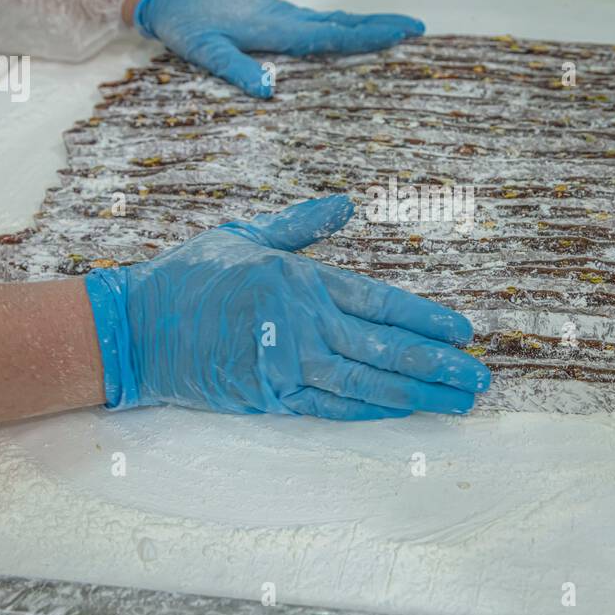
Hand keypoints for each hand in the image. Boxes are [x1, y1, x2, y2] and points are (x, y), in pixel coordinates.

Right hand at [84, 195, 490, 418]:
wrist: (133, 327)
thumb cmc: (189, 275)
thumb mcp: (246, 234)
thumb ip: (302, 225)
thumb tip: (346, 203)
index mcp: (301, 279)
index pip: (381, 302)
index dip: (427, 319)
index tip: (464, 331)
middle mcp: (303, 322)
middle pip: (386, 348)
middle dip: (440, 364)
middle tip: (481, 377)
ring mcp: (287, 363)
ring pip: (369, 383)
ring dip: (420, 393)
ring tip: (460, 401)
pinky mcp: (269, 395)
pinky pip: (332, 406)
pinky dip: (372, 410)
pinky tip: (405, 411)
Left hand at [133, 0, 424, 96]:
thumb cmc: (189, 28)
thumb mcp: (207, 54)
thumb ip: (238, 69)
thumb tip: (269, 91)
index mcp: (276, 29)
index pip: (330, 34)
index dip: (367, 36)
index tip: (399, 34)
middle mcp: (286, 18)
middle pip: (343, 21)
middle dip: (382, 24)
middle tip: (418, 28)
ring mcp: (283, 14)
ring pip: (334, 19)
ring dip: (369, 23)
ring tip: (399, 29)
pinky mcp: (277, 15)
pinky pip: (320, 21)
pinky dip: (346, 25)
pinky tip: (353, 30)